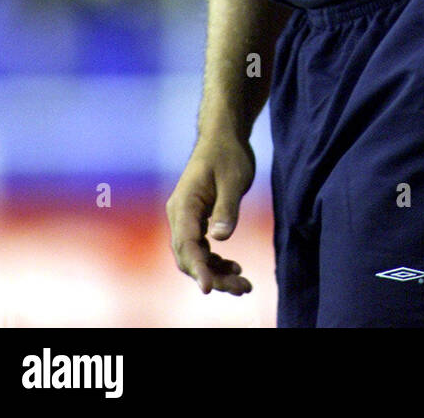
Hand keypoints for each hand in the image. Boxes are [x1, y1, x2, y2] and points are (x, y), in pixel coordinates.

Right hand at [166, 137, 255, 293]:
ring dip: (216, 273)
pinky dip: (215, 262)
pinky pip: (200, 249)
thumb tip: (220, 238)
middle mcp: (179, 215)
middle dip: (213, 276)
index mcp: (184, 204)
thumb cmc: (228, 153)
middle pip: (189, 257)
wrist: (223, 135)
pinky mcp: (196, 220)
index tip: (208, 288)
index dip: (198, 269)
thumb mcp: (233, 178)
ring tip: (243, 285)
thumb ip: (227, 208)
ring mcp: (186, 219)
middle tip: (242, 288)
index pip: (187, 244)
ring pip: (195, 256)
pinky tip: (234, 267)